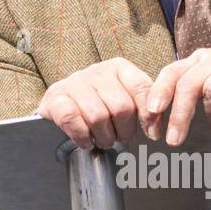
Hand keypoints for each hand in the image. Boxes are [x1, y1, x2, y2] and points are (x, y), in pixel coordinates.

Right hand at [36, 57, 154, 149]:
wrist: (60, 108)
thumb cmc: (98, 107)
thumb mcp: (124, 101)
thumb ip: (145, 108)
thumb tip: (156, 129)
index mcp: (118, 68)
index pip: (142, 87)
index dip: (149, 115)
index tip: (152, 134)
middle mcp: (96, 71)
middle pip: (121, 106)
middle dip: (123, 131)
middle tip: (119, 139)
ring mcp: (73, 83)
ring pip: (97, 116)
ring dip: (103, 137)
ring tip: (102, 141)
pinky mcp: (54, 98)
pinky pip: (71, 119)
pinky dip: (82, 136)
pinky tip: (85, 141)